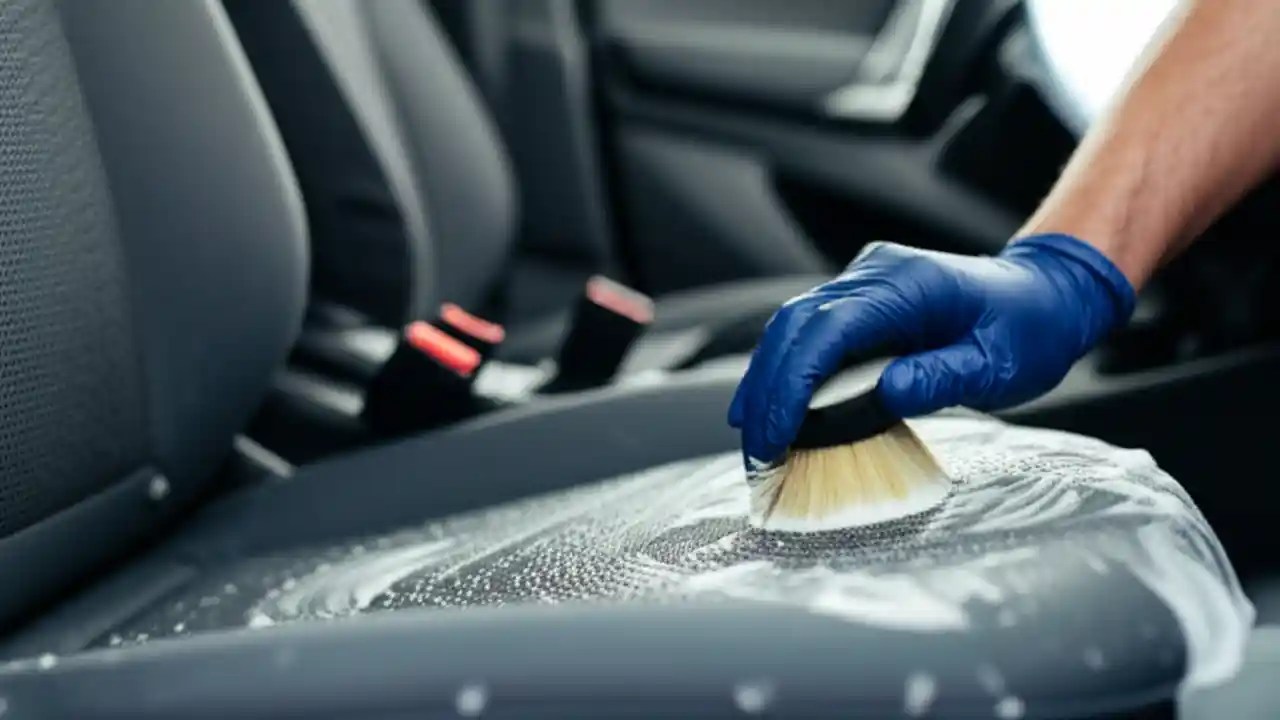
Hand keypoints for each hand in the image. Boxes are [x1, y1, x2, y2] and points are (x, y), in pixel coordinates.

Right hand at [728, 234, 1135, 465]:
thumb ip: (944, 376)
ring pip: (791, 326)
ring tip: (753, 435)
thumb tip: (887, 392)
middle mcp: (875, 274)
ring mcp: (863, 283)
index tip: (773, 433)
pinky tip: (774, 407)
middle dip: (765, 388)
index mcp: (907, 285)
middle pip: (794, 325)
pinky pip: (808, 332)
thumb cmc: (1030, 327)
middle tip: (754, 449)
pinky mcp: (860, 301)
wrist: (1045, 291)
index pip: (826, 330)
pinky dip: (786, 370)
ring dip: (766, 380)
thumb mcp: (1001, 363)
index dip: (790, 383)